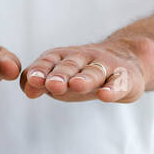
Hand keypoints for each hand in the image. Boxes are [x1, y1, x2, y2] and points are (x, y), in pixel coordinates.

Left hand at [19, 39, 146, 103]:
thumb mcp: (60, 79)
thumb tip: (28, 91)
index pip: (49, 62)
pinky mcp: (125, 78)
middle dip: (61, 75)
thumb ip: (40, 84)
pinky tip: (105, 95)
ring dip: (85, 78)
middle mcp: (84, 58)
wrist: (126, 61)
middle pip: (70, 66)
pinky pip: (118, 83)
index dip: (41, 70)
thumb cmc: (83, 74)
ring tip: (76, 85)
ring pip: (94, 72)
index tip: (33, 80)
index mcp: (64, 58)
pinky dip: (112, 89)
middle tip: (52, 84)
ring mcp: (105, 67)